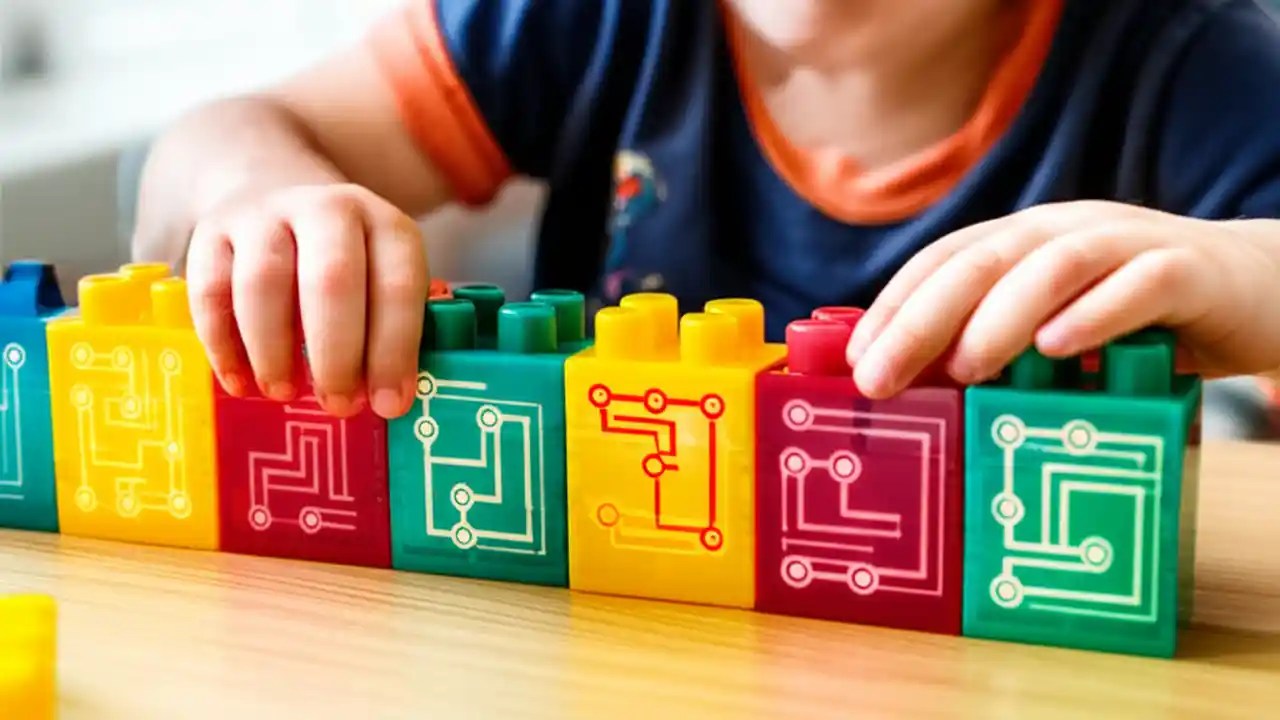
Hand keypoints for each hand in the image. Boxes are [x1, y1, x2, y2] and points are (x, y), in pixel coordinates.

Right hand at [186, 183, 428, 417]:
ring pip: (263, 283)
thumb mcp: (384, 281)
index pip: (398, 285)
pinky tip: (240, 382)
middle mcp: (328, 210)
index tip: (388, 404)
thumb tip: (388, 397)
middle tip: (336, 406)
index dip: (394, 351)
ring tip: (283, 393)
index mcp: (385, 225)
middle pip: (331, 281)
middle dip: (336, 355)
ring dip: (274, 351)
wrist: (277, 195)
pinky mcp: (212, 232)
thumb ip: (391, 328)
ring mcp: (265, 215)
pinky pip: (210, 292)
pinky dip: (224, 346)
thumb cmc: (348, 263)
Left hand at [847, 201, 1279, 397]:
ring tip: (963, 368)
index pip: (941, 263)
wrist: (1262, 289)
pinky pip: (1138, 284)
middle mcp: (1064, 231)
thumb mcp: (1057, 329)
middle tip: (878, 380)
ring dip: (999, 317)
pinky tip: (1059, 347)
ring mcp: (1126, 245)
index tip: (852, 364)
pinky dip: (1096, 313)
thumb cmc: (1141, 321)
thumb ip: (999, 345)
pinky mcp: (1186, 271)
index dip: (892, 308)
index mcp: (1023, 242)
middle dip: (919, 320)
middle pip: (979, 262)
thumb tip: (915, 392)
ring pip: (1051, 266)